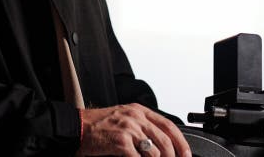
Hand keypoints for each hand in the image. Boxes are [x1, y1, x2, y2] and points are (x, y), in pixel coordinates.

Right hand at [77, 104, 191, 156]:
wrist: (77, 127)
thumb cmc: (98, 125)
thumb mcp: (124, 118)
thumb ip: (141, 126)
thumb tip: (159, 143)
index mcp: (139, 110)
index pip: (168, 125)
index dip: (181, 141)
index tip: (186, 153)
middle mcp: (136, 117)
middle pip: (165, 139)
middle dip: (174, 156)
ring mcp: (129, 129)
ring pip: (155, 150)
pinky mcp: (120, 142)